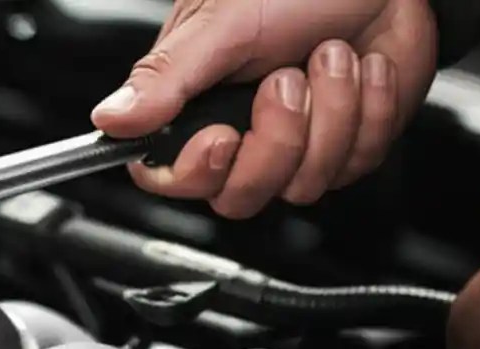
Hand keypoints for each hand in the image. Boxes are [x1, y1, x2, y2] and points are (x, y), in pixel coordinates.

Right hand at [91, 0, 437, 217]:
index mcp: (197, 103)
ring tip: (332, 55)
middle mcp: (243, 130)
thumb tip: (109, 119)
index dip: (196, 171)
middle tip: (287, 79)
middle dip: (277, 141)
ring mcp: (298, 142)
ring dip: (331, 113)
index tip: (222, 137)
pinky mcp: (350, 142)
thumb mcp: (220, 22)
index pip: (170, 176)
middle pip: (239, 195)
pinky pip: (356, 162)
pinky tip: (365, 66)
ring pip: (303, 184)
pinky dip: (370, 109)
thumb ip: (164, 78)